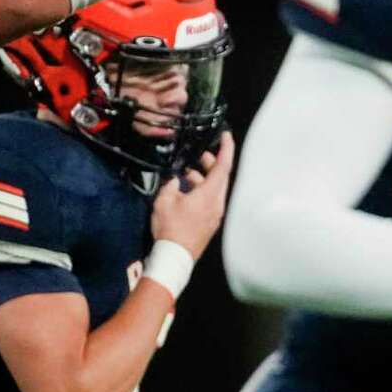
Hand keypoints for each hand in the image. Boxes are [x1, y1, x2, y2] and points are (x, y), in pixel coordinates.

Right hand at [150, 132, 233, 259]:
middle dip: (211, 162)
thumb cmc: (171, 229)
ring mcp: (215, 213)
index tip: (226, 135)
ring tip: (187, 172)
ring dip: (203, 177)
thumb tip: (174, 179)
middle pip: (220, 176)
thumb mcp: (164, 200)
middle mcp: (217, 203)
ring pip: (214, 188)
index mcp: (210, 194)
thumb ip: (170, 184)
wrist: (176, 256)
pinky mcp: (210, 221)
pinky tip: (185, 190)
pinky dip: (201, 189)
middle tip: (199, 153)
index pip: (223, 165)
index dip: (226, 148)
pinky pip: (210, 199)